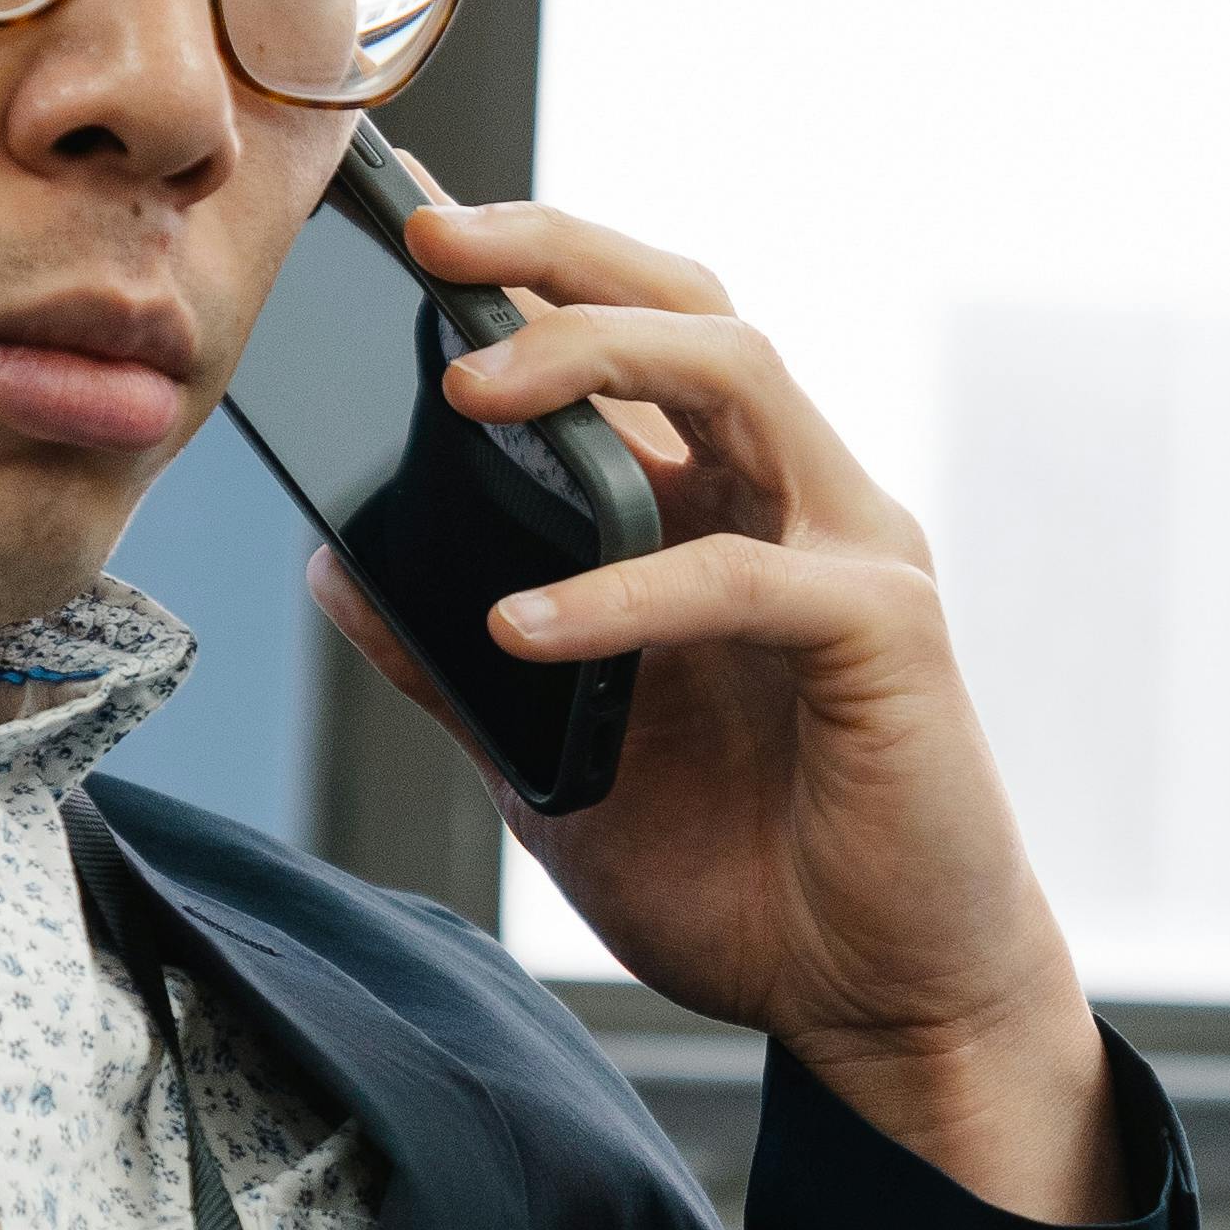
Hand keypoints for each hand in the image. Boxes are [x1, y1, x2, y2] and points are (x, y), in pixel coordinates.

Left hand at [318, 190, 1123, 1223]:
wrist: (881, 1004)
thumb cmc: (748, 881)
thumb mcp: (556, 766)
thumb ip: (458, 669)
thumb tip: (343, 569)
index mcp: (722, 511)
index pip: (631, 343)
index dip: (533, 269)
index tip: (406, 225)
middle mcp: (797, 501)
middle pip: (693, 306)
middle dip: (560, 252)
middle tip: (432, 239)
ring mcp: (851, 554)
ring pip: (739, 376)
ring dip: (595, 360)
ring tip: (466, 391)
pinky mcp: (886, 634)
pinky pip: (739, 576)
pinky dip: (624, 591)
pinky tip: (521, 623)